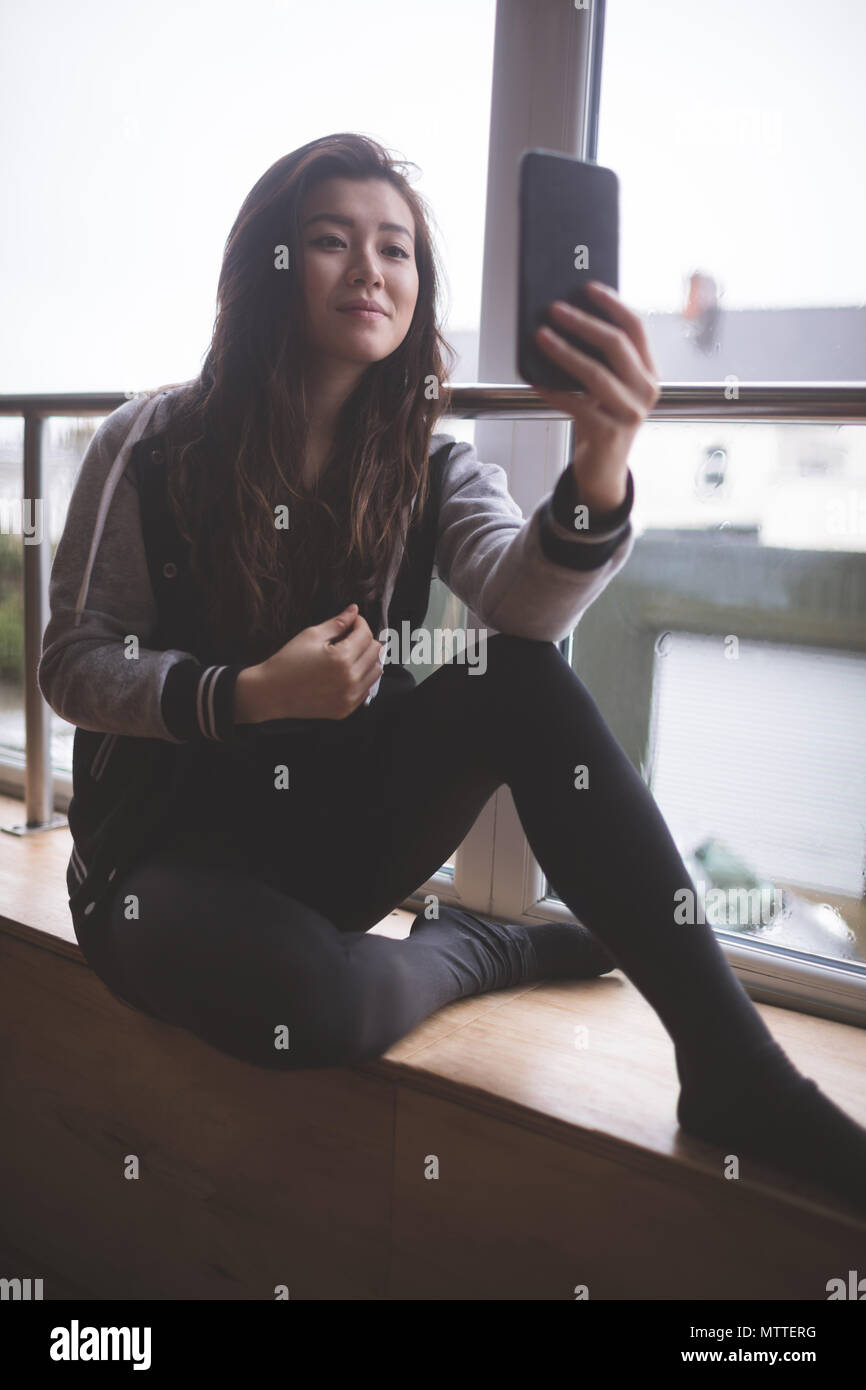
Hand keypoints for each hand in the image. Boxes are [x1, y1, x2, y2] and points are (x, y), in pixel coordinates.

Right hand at [235, 603, 384, 721]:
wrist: (271, 693)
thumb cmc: (288, 662)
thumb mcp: (311, 636)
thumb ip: (337, 623)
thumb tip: (354, 610)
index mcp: (341, 658)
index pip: (365, 634)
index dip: (360, 623)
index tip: (353, 621)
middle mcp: (350, 679)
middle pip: (375, 652)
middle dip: (365, 640)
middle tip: (350, 637)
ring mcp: (349, 697)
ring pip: (376, 671)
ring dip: (368, 659)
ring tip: (350, 654)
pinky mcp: (346, 709)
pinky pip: (367, 689)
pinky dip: (362, 677)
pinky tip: (347, 672)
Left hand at [533, 281, 660, 513]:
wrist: (603, 468)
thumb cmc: (601, 418)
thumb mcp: (608, 386)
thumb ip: (600, 359)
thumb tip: (568, 318)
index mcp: (649, 372)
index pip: (636, 328)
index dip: (612, 304)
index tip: (587, 287)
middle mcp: (646, 390)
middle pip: (616, 345)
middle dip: (582, 323)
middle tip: (554, 309)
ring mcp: (630, 413)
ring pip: (594, 373)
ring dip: (563, 352)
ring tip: (540, 336)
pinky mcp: (609, 434)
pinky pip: (575, 404)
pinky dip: (552, 391)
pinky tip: (534, 379)